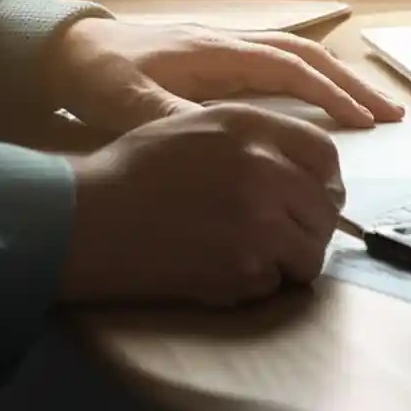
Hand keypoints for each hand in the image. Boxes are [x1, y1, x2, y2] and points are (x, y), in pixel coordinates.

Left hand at [48, 18, 403, 130]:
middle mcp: (231, 43)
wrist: (66, 49)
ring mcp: (228, 48)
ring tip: (372, 106)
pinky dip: (312, 78)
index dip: (329, 93)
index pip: (290, 67)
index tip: (362, 120)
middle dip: (352, 83)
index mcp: (217, 51)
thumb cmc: (96, 75)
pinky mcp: (220, 59)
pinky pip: (280, 64)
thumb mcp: (126, 102)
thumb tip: (221, 138)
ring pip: (298, 56)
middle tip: (392, 112)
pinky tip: (324, 97)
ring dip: (338, 79)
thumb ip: (171, 119)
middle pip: (308, 56)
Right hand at [61, 104, 343, 304]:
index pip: (325, 154)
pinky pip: (277, 282)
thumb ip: (254, 138)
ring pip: (312, 251)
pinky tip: (222, 272)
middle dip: (310, 227)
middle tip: (284, 238)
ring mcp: (260, 220)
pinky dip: (257, 285)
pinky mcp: (245, 267)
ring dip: (291, 260)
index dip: (326, 181)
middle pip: (326, 208)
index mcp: (253, 128)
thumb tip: (299, 169)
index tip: (316, 198)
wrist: (83, 219)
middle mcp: (266, 169)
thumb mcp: (196, 126)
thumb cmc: (131, 172)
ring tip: (255, 258)